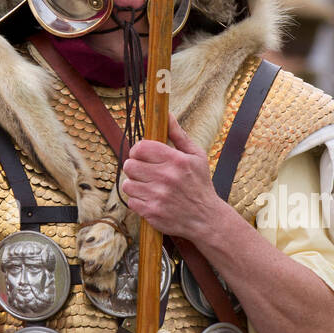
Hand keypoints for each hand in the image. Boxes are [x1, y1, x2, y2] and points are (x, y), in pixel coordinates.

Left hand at [120, 113, 219, 248]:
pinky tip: (150, 199)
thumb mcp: (196, 156)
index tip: (143, 155)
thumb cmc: (200, 184)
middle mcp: (166, 177)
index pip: (141, 147)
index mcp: (176, 160)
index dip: (138, 150)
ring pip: (127, 184)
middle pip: (129, 165)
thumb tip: (167, 114)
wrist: (206, 219)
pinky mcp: (151, 213)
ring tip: (148, 186)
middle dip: (135, 167)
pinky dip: (138, 200)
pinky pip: (131, 201)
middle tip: (145, 171)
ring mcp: (157, 196)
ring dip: (135, 184)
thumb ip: (178, 135)